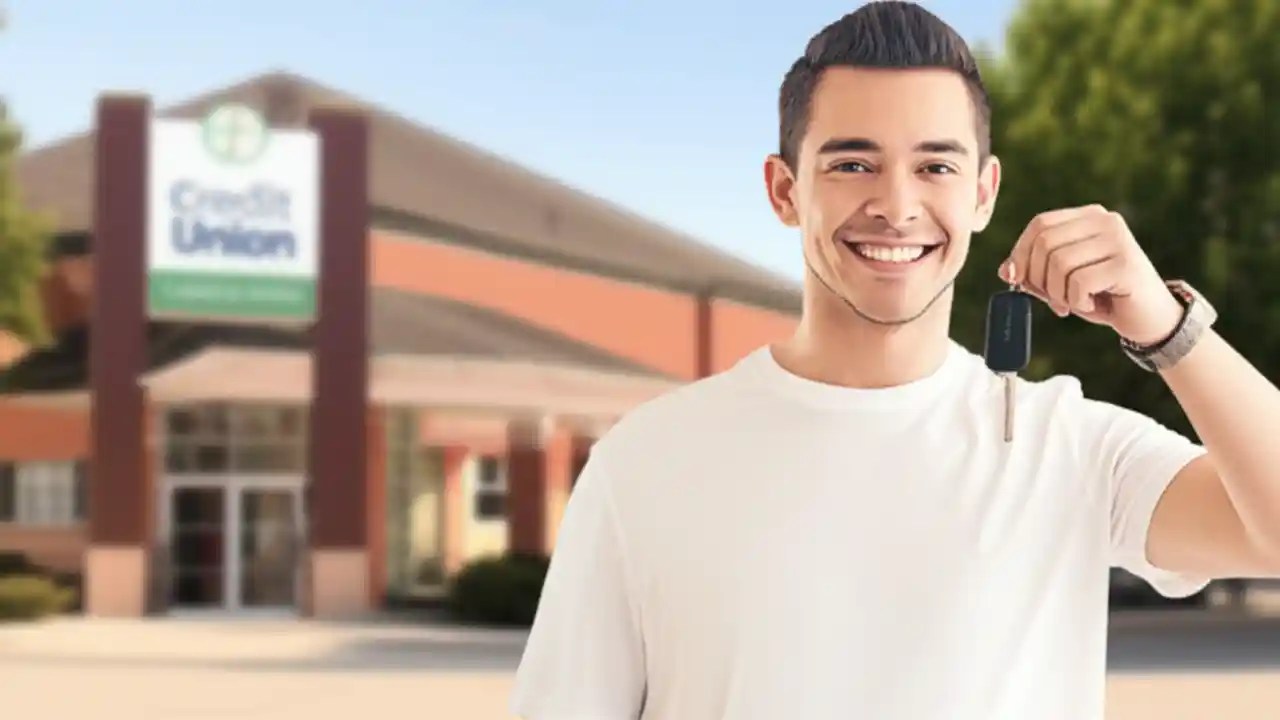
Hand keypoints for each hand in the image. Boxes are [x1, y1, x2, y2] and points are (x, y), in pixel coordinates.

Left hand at [999, 204, 1184, 346]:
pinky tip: (1092, 303)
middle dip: (1037, 278)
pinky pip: (1078, 283)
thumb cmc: (1103, 296)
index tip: (1016, 279)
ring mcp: (1118, 240)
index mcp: (1088, 217)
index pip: (1040, 224)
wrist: (1150, 319)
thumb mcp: (1062, 282)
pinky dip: (1076, 301)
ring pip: (1059, 263)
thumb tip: (1006, 270)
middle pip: (1045, 243)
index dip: (1020, 252)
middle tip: (1052, 299)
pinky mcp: (1125, 264)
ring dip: (1057, 293)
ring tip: (1073, 302)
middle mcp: (1105, 221)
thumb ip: (1035, 271)